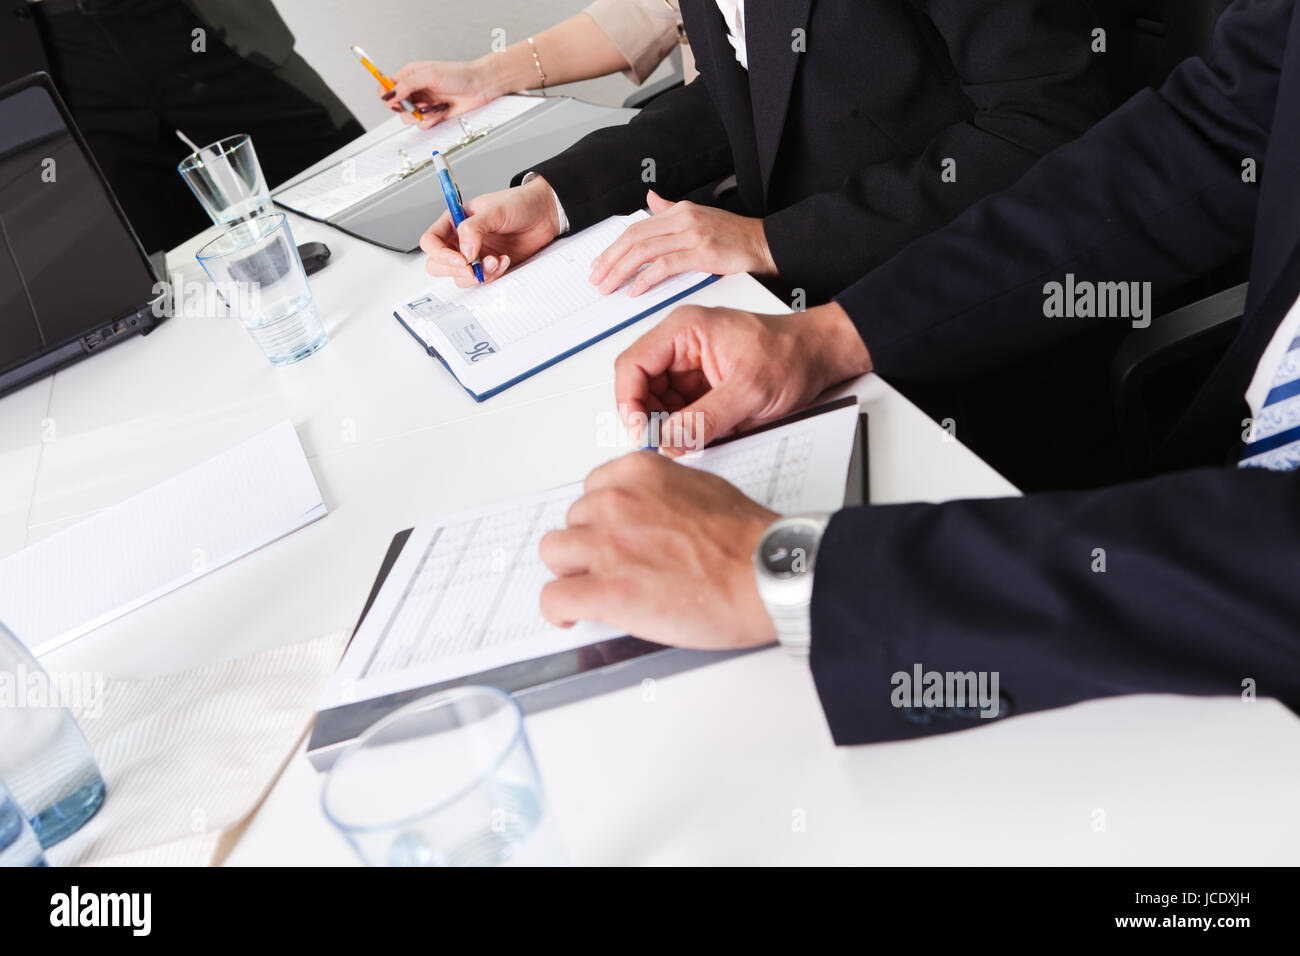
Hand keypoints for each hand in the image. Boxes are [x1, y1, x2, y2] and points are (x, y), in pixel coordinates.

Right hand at [382, 60, 496, 127]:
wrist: (479, 87)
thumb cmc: (458, 75)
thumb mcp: (429, 75)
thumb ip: (406, 85)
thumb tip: (388, 95)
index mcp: (409, 75)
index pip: (386, 86)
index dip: (386, 94)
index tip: (395, 98)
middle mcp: (414, 90)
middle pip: (395, 106)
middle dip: (408, 107)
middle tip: (420, 103)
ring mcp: (423, 104)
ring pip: (408, 118)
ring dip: (422, 115)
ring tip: (435, 105)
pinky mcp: (432, 116)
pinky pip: (422, 125)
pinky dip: (432, 120)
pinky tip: (442, 110)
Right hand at [419, 177, 560, 286]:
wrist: (544, 214)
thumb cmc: (518, 204)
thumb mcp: (494, 210)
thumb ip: (474, 229)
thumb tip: (465, 252)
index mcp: (453, 222)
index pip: (431, 242)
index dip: (440, 254)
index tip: (461, 259)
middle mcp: (460, 241)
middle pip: (438, 265)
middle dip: (456, 270)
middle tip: (473, 269)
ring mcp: (475, 256)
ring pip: (460, 277)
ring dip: (478, 275)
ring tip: (496, 261)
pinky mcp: (490, 267)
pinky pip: (483, 280)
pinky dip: (493, 275)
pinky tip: (504, 261)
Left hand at [539, 452, 778, 649]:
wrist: (766, 574)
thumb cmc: (747, 541)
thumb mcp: (702, 488)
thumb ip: (663, 494)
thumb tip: (649, 513)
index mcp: (639, 474)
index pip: (591, 490)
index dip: (600, 519)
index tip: (609, 535)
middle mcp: (617, 502)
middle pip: (572, 522)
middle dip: (588, 546)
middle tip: (613, 567)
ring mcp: (607, 545)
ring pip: (555, 554)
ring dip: (572, 573)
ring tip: (594, 590)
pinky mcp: (606, 589)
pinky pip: (553, 598)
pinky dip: (558, 610)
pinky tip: (573, 616)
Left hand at [588, 191, 777, 296]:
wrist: (767, 244)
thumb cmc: (736, 237)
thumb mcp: (700, 217)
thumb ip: (672, 210)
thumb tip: (651, 199)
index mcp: (679, 211)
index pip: (636, 228)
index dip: (614, 247)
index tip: (600, 264)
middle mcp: (683, 219)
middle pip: (634, 238)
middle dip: (610, 260)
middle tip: (596, 279)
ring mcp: (692, 235)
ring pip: (644, 251)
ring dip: (621, 271)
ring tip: (609, 287)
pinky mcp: (702, 253)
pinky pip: (665, 266)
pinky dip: (645, 279)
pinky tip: (635, 290)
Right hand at [614, 302, 872, 454]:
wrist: (819, 355)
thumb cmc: (791, 354)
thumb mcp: (749, 391)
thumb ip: (705, 418)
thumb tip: (669, 441)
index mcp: (684, 330)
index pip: (633, 365)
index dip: (629, 402)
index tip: (640, 432)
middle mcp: (681, 345)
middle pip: (640, 386)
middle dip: (649, 418)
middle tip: (662, 445)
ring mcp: (689, 366)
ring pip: (657, 402)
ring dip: (666, 426)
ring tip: (686, 441)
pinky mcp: (700, 385)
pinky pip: (678, 410)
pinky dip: (683, 427)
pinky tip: (699, 436)